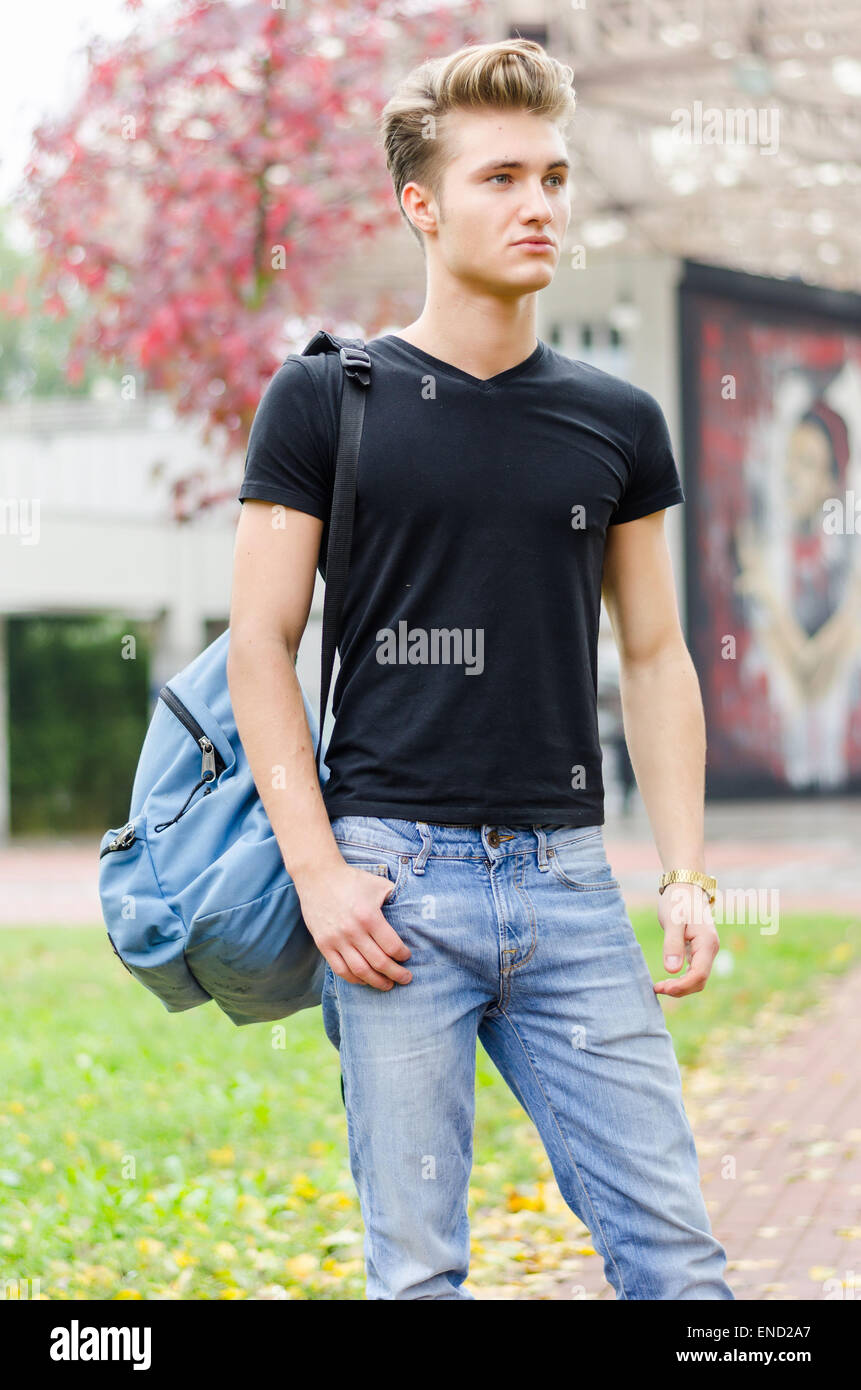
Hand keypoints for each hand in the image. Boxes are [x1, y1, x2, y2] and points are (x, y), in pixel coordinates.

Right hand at [294, 859, 412, 989]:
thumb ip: (396, 898)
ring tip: (388, 984)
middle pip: (379, 962)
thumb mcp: (378, 884)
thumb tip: (414, 910)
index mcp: (369, 916)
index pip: (391, 946)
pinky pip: (340, 970)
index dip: (403, 955)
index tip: (407, 956)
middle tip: (406, 978)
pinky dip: (355, 979)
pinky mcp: (323, 944)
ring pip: (360, 971)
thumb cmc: (352, 880)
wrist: (318, 876)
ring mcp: (336, 939)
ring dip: (377, 982)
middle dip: (396, 974)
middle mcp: (352, 931)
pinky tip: (365, 980)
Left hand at [653, 881, 719, 996]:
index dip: (681, 986)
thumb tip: (671, 970)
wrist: (685, 888)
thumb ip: (672, 944)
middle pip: (699, 981)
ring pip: (697, 979)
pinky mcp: (699, 951)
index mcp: (707, 943)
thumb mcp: (672, 920)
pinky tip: (667, 980)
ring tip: (659, 987)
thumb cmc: (678, 901)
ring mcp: (706, 951)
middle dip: (679, 989)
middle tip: (656, 988)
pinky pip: (694, 972)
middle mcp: (710, 950)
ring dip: (680, 986)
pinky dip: (682, 979)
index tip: (661, 987)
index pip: (698, 975)